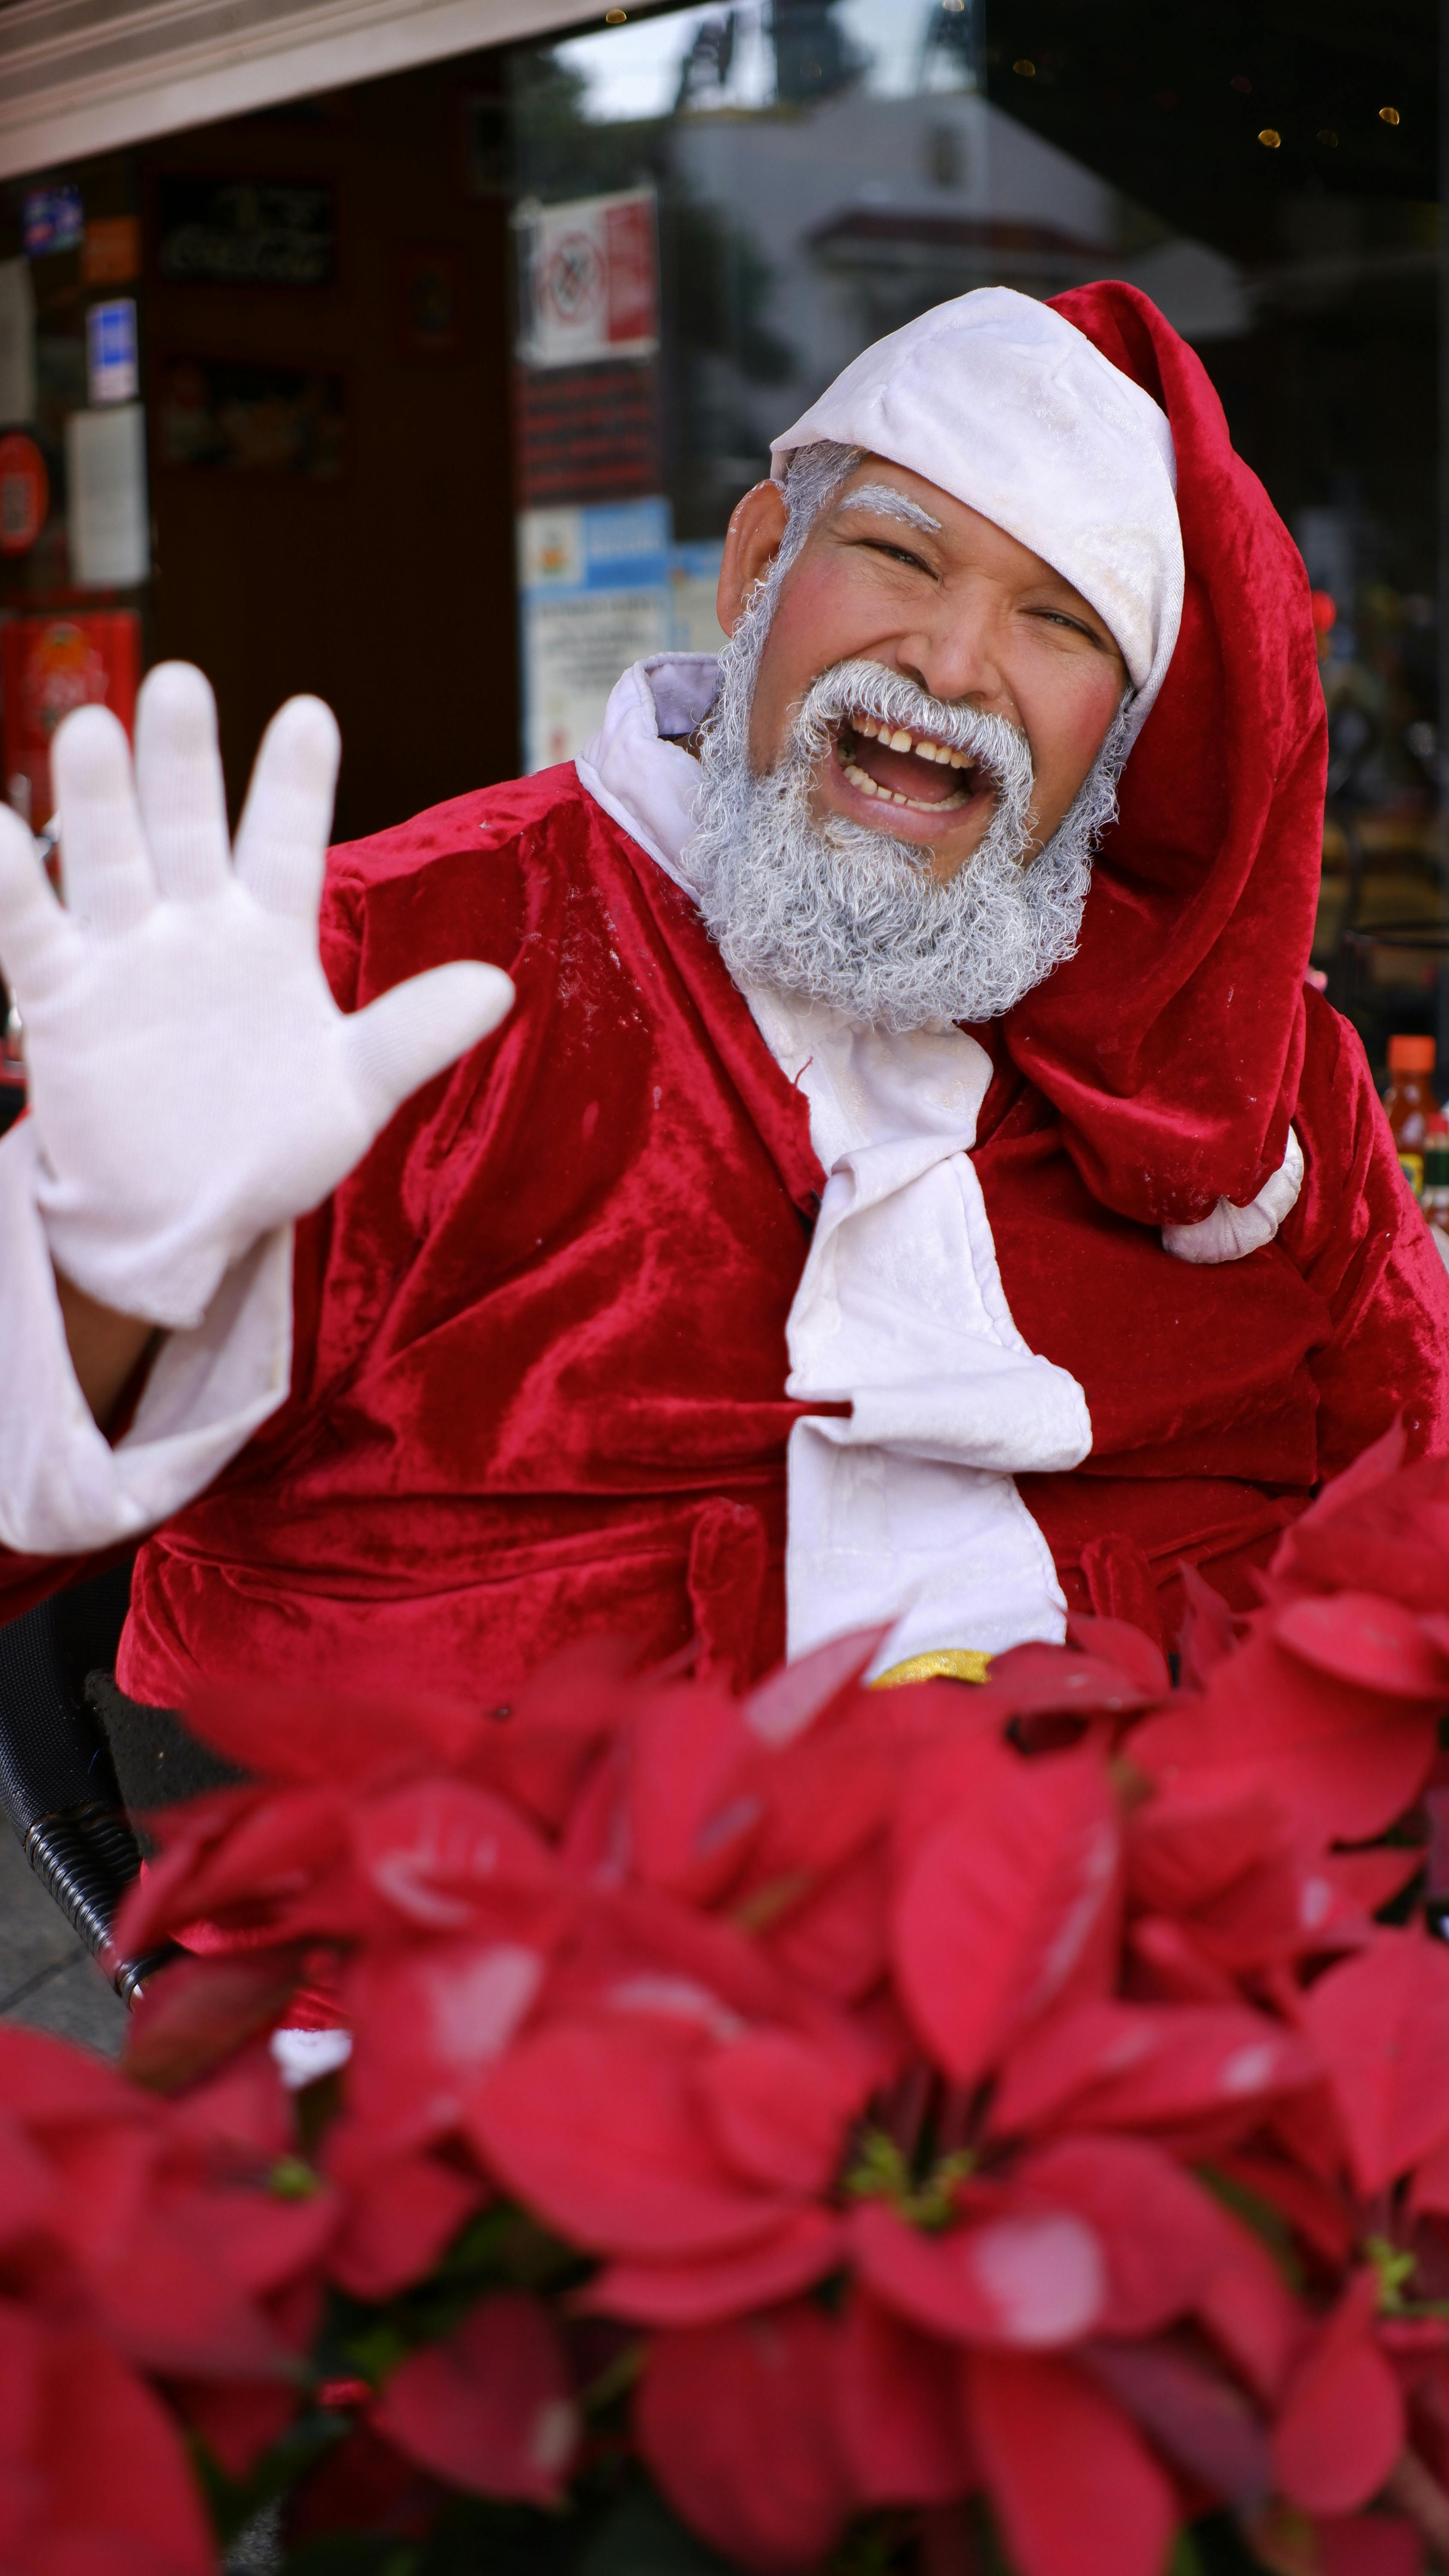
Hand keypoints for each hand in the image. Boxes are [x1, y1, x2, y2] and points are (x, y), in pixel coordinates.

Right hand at [0, 665, 513, 1329]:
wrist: (186, 1224)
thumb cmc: (270, 1152)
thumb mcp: (353, 1096)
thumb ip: (413, 1035)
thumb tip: (500, 987)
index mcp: (269, 937)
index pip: (285, 843)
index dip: (294, 784)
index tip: (309, 715)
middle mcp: (193, 928)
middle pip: (186, 828)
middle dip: (183, 761)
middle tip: (183, 683)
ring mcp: (123, 957)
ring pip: (107, 860)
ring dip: (97, 801)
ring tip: (89, 727)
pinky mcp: (62, 1000)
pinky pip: (29, 932)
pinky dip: (10, 883)